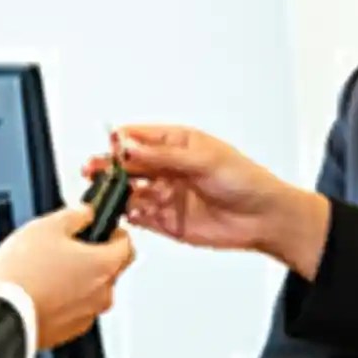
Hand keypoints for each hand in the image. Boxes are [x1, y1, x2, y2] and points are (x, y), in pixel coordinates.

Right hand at [0, 205, 134, 349]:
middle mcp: (103, 293)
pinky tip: (44, 291)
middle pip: (112, 269)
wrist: (4, 316)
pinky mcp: (70, 331)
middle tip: (71, 248)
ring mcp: (88, 315)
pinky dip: (66, 300)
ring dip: (79, 280)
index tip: (103, 230)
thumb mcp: (47, 227)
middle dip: (96, 257)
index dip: (115, 233)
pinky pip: (76, 310)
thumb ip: (75, 215)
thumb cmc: (24, 275)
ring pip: (93, 291)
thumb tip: (86, 213)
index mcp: (105, 265)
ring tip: (50, 271)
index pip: (127, 245)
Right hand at [84, 125, 330, 279]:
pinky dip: (128, 216)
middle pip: (128, 164)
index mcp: (177, 144)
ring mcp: (166, 194)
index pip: (139, 137)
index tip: (110, 147)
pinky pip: (139, 216)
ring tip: (105, 194)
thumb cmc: (245, 180)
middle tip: (94, 171)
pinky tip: (124, 214)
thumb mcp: (203, 160)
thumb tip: (131, 146)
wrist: (264, 217)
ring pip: (129, 191)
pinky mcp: (166, 220)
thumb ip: (163, 155)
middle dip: (109, 166)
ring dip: (115, 192)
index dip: (121, 141)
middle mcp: (168, 167)